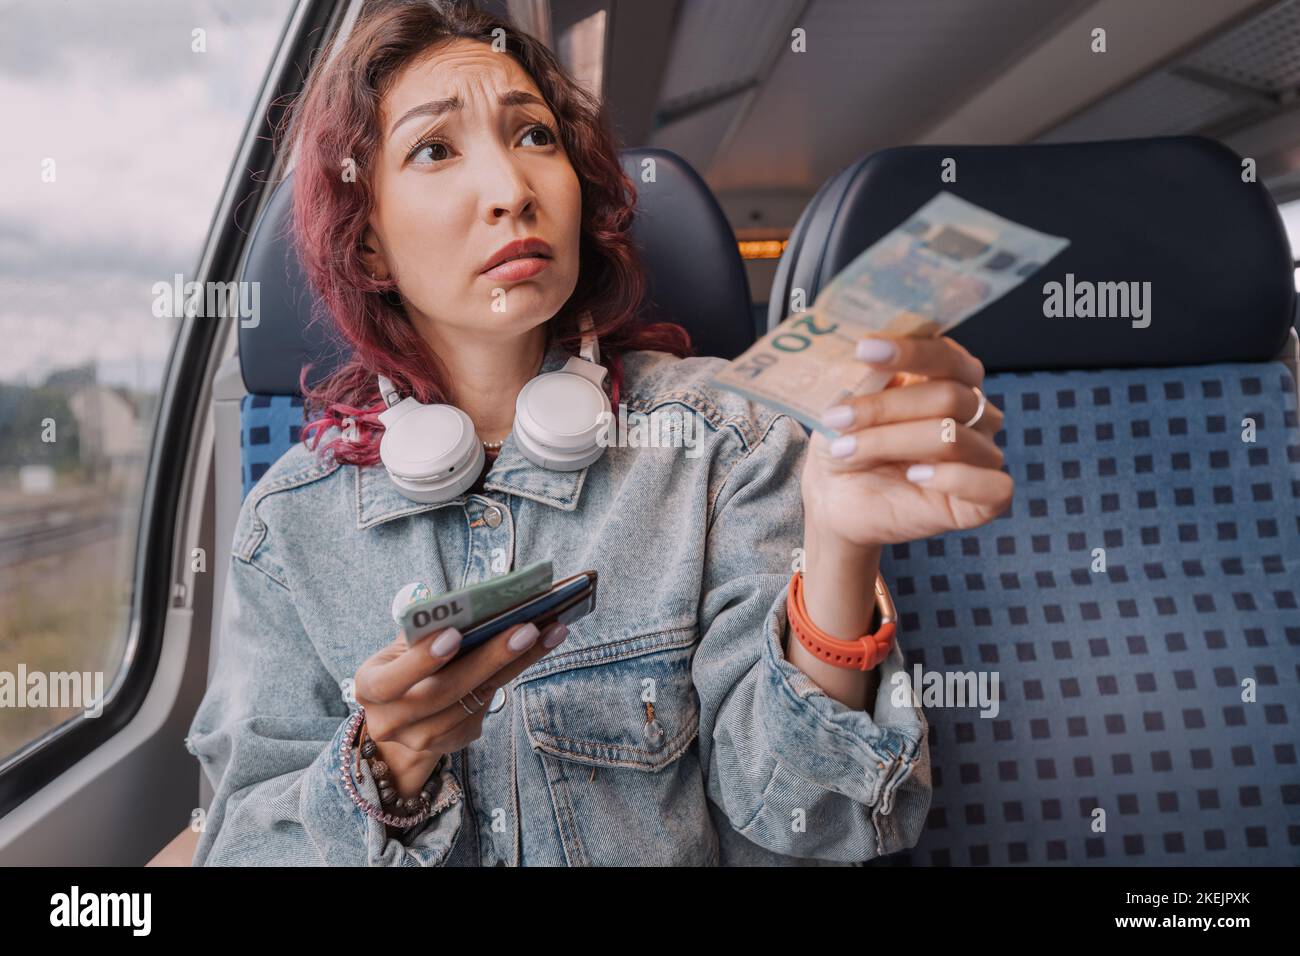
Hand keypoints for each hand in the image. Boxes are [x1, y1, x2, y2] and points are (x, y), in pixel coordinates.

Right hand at [353, 619, 567, 798]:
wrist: (406, 709)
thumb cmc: (408, 661)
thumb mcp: (404, 643)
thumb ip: (427, 628)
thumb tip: (475, 603)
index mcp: (369, 687)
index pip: (391, 681)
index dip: (422, 660)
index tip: (455, 633)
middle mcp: (390, 721)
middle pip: (443, 693)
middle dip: (488, 658)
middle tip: (526, 628)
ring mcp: (421, 739)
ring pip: (473, 702)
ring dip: (514, 665)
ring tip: (546, 632)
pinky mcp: (452, 743)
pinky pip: (484, 709)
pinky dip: (511, 676)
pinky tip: (538, 648)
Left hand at [800, 334, 1013, 548]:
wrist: (833, 499)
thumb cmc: (843, 443)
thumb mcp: (842, 403)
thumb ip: (863, 377)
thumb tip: (868, 349)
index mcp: (948, 378)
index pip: (946, 355)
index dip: (909, 351)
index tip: (864, 349)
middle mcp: (974, 413)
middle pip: (949, 396)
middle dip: (886, 406)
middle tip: (837, 416)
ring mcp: (982, 455)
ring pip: (952, 438)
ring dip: (890, 441)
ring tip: (845, 449)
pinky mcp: (987, 499)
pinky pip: (992, 485)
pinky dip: (949, 478)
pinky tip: (913, 475)